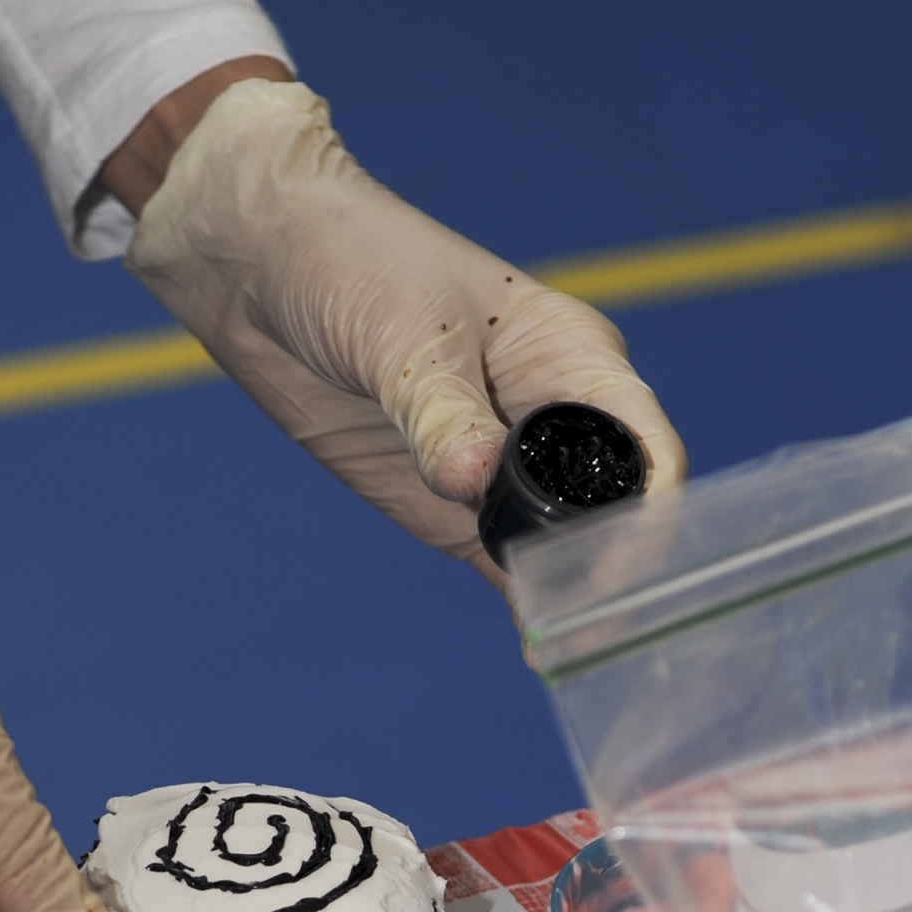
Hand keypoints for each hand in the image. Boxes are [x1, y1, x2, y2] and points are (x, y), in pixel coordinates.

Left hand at [123, 79, 685, 593]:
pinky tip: (535, 648)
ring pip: (565, 548)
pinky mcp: (455, 507)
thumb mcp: (403, 334)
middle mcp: (554, 418)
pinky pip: (506, 566)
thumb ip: (442, 414)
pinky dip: (525, 605)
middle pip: (615, 509)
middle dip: (618, 569)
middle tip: (602, 630)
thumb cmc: (352, 260)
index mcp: (572, 357)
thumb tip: (476, 481)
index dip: (651, 508)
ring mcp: (504, 469)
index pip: (644, 445)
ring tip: (576, 651)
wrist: (261, 268)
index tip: (625, 563)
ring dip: (574, 598)